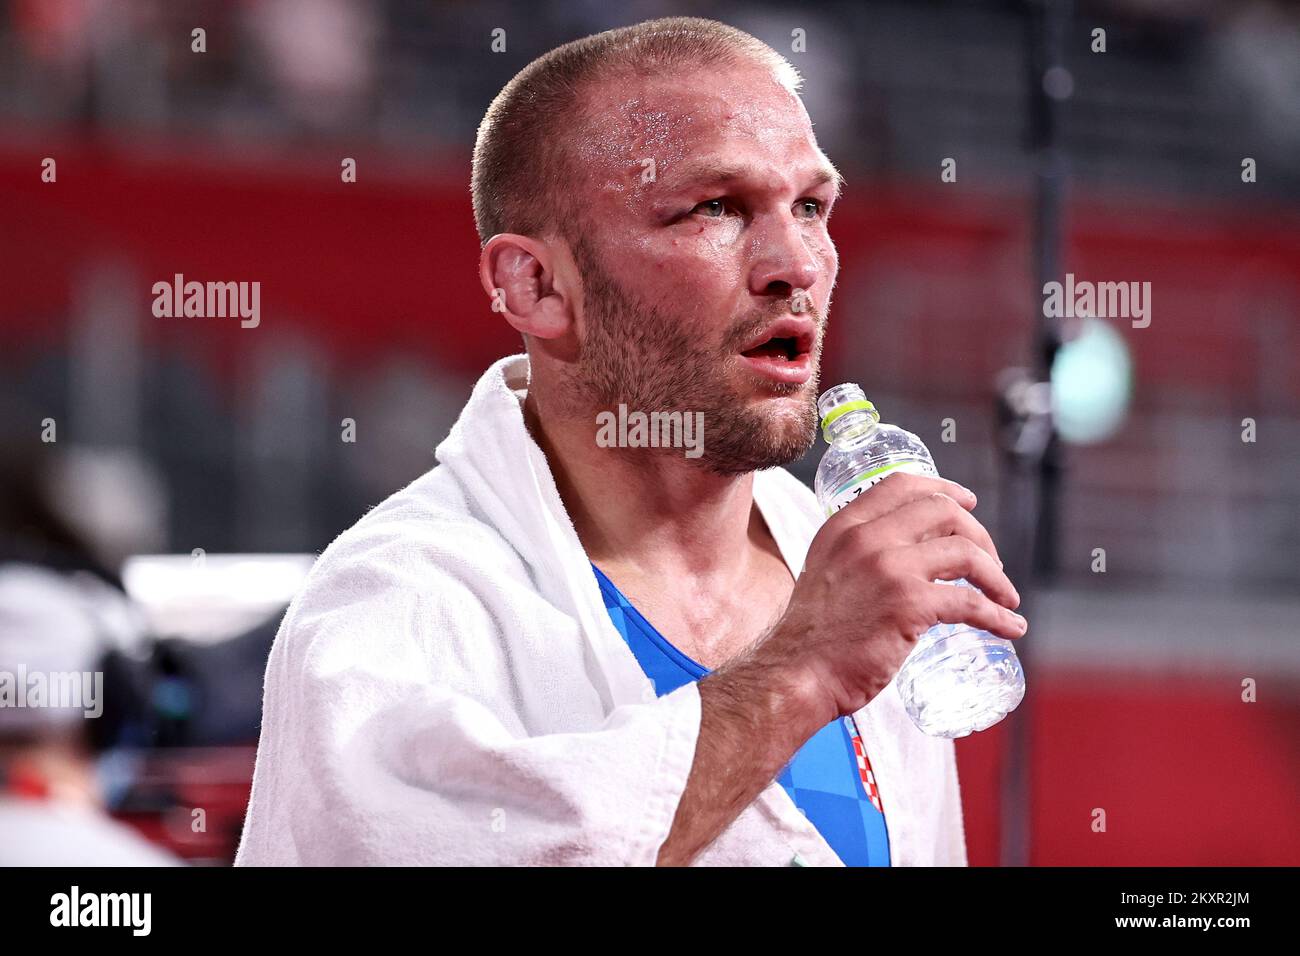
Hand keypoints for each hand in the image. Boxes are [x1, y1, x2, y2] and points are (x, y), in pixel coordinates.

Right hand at [755, 472, 1026, 721]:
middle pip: (943, 512)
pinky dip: (999, 615)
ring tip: (1004, 596)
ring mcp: (889, 568)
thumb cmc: (813, 637)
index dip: (944, 489)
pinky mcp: (909, 604)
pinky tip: (1010, 626)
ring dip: (996, 575)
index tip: (967, 503)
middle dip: (978, 535)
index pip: (902, 485)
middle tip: (991, 563)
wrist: (797, 674)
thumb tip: (902, 558)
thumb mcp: (827, 573)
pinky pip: (971, 602)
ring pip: (965, 553)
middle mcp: (866, 538)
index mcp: (844, 526)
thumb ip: (857, 557)